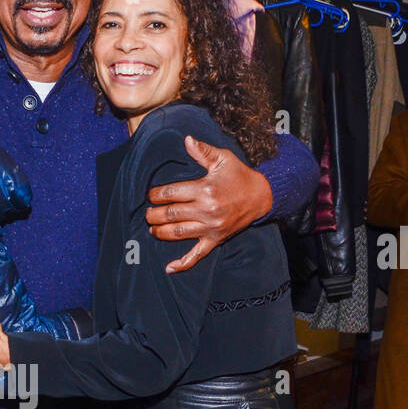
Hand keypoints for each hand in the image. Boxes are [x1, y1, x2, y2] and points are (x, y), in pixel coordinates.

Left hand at [146, 135, 271, 272]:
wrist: (261, 196)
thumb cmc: (240, 176)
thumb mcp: (223, 159)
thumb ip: (203, 151)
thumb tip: (186, 140)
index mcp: (205, 189)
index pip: (171, 193)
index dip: (157, 194)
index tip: (151, 195)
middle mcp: (206, 210)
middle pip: (171, 214)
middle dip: (154, 214)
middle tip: (147, 213)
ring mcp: (210, 227)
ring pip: (178, 233)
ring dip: (160, 232)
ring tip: (151, 229)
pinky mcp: (215, 240)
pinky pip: (197, 254)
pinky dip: (182, 263)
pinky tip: (168, 268)